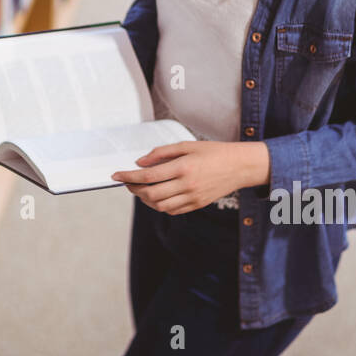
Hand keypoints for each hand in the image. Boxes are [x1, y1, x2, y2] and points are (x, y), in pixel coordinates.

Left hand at [111, 141, 270, 214]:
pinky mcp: (197, 205)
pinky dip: (159, 205)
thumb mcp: (187, 145)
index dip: (128, 176)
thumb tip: (140, 162)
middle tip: (127, 181)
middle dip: (133, 188)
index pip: (147, 176)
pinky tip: (156, 196)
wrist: (240, 166)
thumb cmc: (213, 152)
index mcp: (183, 167)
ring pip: (159, 205)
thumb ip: (161, 153)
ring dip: (144, 199)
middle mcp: (186, 185)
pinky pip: (172, 210)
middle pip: (150, 193)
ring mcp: (192, 197)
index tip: (116, 175)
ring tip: (140, 189)